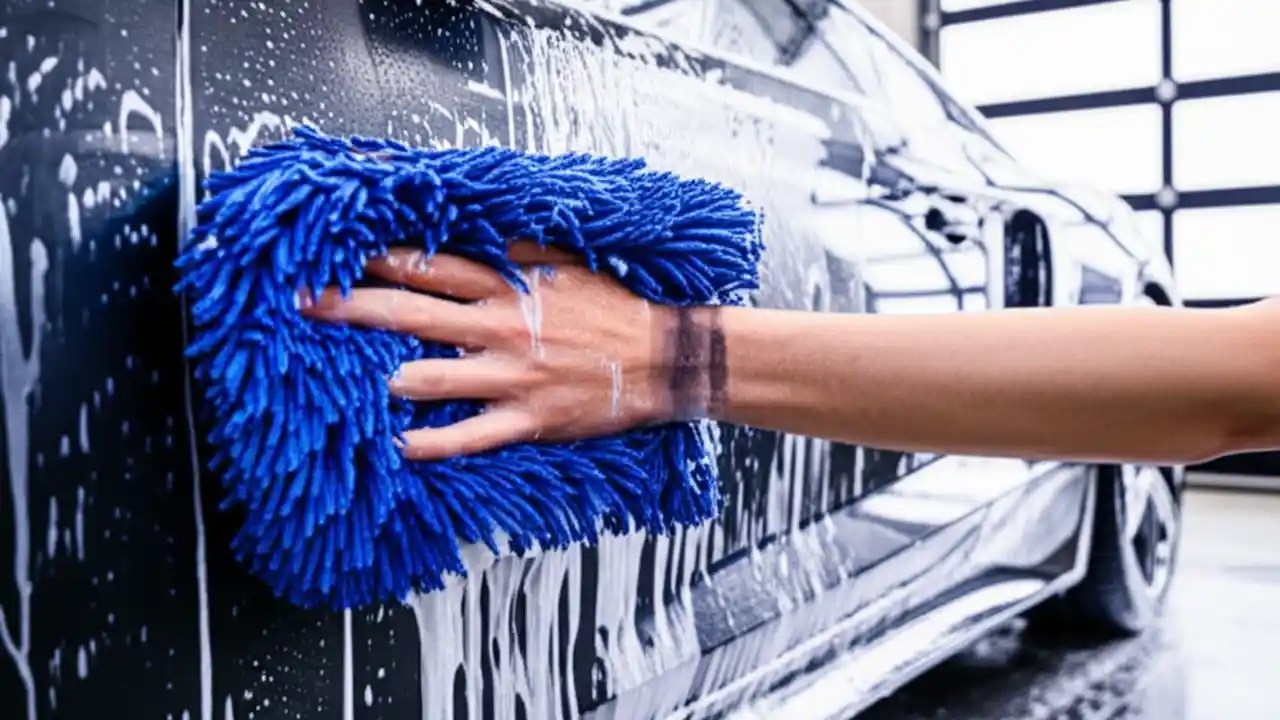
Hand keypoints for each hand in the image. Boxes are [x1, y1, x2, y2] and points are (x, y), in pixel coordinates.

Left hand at [300, 246, 709, 459]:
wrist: (665, 359)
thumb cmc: (615, 307)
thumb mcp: (567, 261)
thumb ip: (516, 246)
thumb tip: (473, 226)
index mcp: (509, 286)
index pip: (429, 265)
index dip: (378, 258)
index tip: (336, 251)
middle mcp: (500, 329)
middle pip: (411, 314)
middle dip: (352, 307)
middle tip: (305, 303)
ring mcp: (511, 378)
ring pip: (431, 378)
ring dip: (388, 378)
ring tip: (352, 380)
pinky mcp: (528, 420)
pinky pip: (468, 436)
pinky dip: (430, 444)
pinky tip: (398, 447)